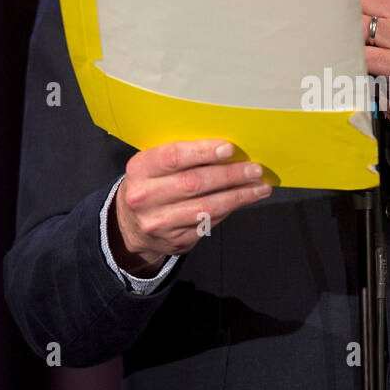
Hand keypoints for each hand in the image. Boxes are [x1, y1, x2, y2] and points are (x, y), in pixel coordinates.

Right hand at [109, 138, 270, 274]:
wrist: (130, 224)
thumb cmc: (151, 185)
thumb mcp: (153, 165)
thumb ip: (182, 157)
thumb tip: (227, 151)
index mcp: (140, 169)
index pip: (173, 157)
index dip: (203, 152)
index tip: (229, 149)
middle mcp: (144, 197)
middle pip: (194, 183)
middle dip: (230, 175)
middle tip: (254, 169)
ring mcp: (159, 223)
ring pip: (206, 208)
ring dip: (238, 196)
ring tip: (260, 187)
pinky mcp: (175, 241)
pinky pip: (209, 223)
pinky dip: (229, 210)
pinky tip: (243, 201)